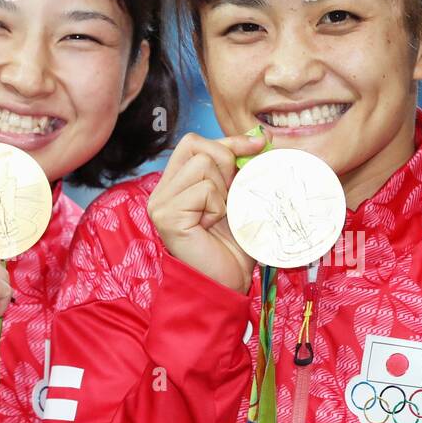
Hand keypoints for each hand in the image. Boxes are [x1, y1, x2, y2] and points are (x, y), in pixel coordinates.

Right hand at [147, 130, 266, 293]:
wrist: (226, 284)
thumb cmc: (234, 246)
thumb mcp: (239, 198)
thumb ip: (240, 169)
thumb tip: (260, 138)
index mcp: (176, 184)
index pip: (196, 143)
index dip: (228, 141)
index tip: (259, 145)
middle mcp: (162, 191)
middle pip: (197, 145)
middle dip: (226, 164)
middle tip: (232, 196)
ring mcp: (161, 203)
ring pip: (203, 165)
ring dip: (224, 191)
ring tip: (220, 216)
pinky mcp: (167, 215)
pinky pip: (205, 190)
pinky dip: (219, 207)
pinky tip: (212, 226)